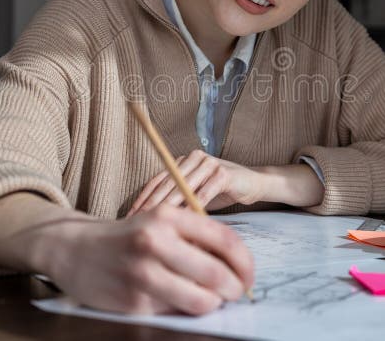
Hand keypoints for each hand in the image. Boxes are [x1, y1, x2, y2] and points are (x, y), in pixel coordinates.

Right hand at [44, 205, 253, 314]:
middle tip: (235, 292)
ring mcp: (143, 274)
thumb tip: (236, 265)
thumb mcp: (160, 222)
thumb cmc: (128, 237)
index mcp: (168, 217)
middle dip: (235, 289)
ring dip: (213, 303)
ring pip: (201, 300)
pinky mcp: (133, 302)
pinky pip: (175, 312)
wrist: (75, 249)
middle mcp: (155, 242)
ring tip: (209, 298)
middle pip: (217, 275)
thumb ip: (195, 237)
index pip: (225, 240)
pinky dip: (183, 308)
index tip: (249, 275)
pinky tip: (175, 298)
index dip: (245, 262)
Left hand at [127, 150, 264, 214]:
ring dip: (170, 208)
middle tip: (138, 224)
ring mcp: (209, 163)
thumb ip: (177, 201)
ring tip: (157, 226)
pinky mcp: (223, 173)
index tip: (130, 217)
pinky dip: (194, 208)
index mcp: (182, 161)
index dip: (142, 198)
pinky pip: (205, 193)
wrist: (254, 184)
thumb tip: (150, 221)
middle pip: (167, 184)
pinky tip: (185, 223)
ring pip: (184, 188)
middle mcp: (193, 158)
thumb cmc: (221, 193)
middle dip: (151, 206)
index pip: (157, 180)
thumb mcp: (195, 196)